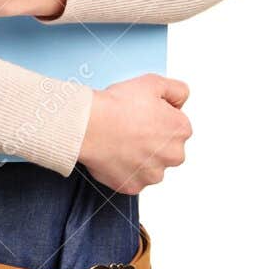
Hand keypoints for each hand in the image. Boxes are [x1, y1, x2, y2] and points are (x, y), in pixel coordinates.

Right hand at [78, 74, 192, 194]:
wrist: (88, 125)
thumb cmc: (116, 106)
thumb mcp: (153, 82)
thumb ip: (177, 90)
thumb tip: (180, 100)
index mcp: (181, 130)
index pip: (176, 126)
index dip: (158, 118)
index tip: (143, 116)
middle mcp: (173, 155)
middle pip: (166, 149)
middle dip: (153, 141)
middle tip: (131, 129)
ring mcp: (153, 174)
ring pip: (150, 166)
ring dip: (140, 158)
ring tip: (121, 142)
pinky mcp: (133, 186)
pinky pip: (132, 179)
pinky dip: (124, 170)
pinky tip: (114, 155)